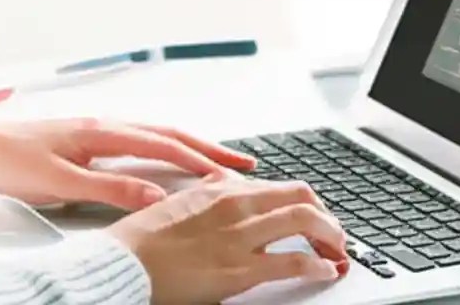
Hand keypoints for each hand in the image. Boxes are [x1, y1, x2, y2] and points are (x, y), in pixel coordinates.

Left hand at [0, 118, 255, 209]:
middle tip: (243, 163)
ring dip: (189, 147)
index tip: (230, 176)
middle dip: (207, 148)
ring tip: (217, 161)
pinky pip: (139, 141)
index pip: (164, 146)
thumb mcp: (61, 183)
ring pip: (156, 136)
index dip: (200, 162)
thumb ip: (110, 189)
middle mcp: (106, 125)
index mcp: (103, 132)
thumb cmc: (9, 160)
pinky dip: (165, 149)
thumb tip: (155, 198)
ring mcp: (97, 130)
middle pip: (169, 135)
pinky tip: (168, 159)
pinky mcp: (87, 139)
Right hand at [108, 177, 349, 303]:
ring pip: (307, 221)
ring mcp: (240, 236)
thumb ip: (211, 198)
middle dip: (325, 216)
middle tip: (332, 235)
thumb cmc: (143, 240)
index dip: (304, 204)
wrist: (123, 262)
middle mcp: (236, 206)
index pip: (279, 188)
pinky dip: (318, 265)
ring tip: (336, 252)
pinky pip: (295, 261)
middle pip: (302, 197)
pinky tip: (324, 271)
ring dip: (331, 236)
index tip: (312, 218)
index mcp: (221, 190)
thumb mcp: (180, 204)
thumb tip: (230, 192)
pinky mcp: (240, 269)